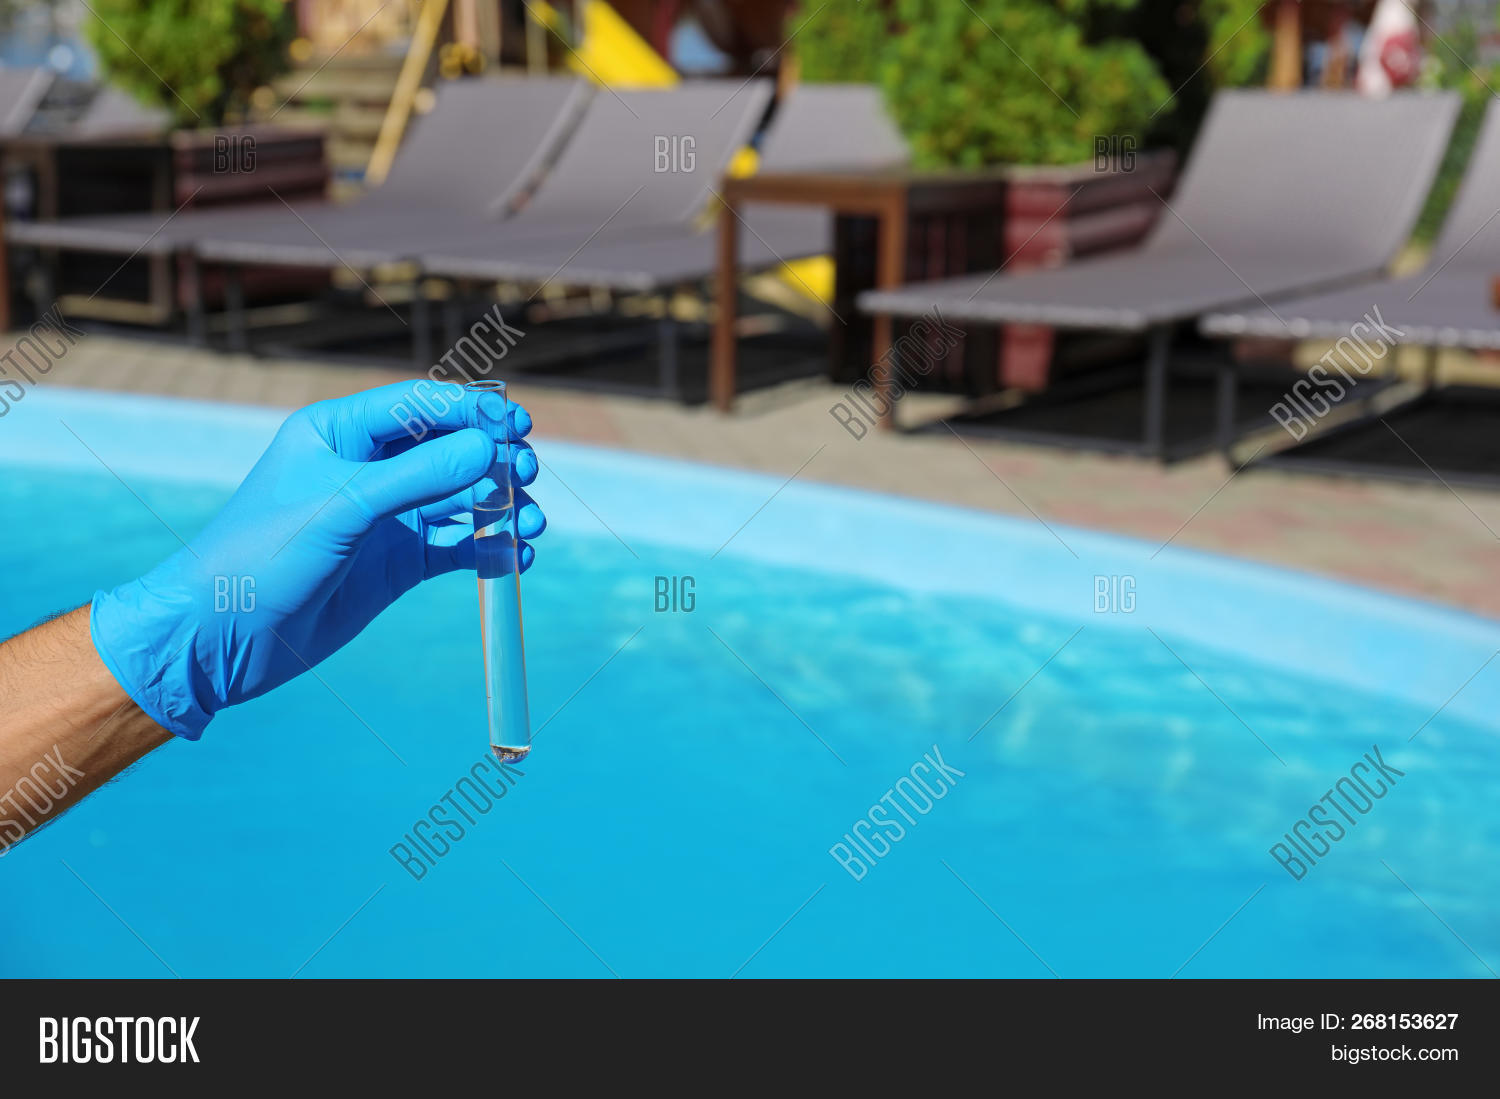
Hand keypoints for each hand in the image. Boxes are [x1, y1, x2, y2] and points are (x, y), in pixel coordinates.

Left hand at [89, 381, 544, 738]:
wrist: (220, 638)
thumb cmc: (260, 557)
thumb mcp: (341, 507)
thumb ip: (416, 475)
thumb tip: (488, 446)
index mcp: (339, 432)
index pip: (419, 405)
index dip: (471, 410)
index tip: (517, 424)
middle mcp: (366, 469)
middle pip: (449, 450)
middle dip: (493, 461)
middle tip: (526, 474)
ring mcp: (384, 518)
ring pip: (459, 500)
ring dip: (499, 508)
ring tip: (532, 524)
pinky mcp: (395, 564)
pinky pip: (455, 546)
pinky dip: (487, 549)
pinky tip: (517, 556)